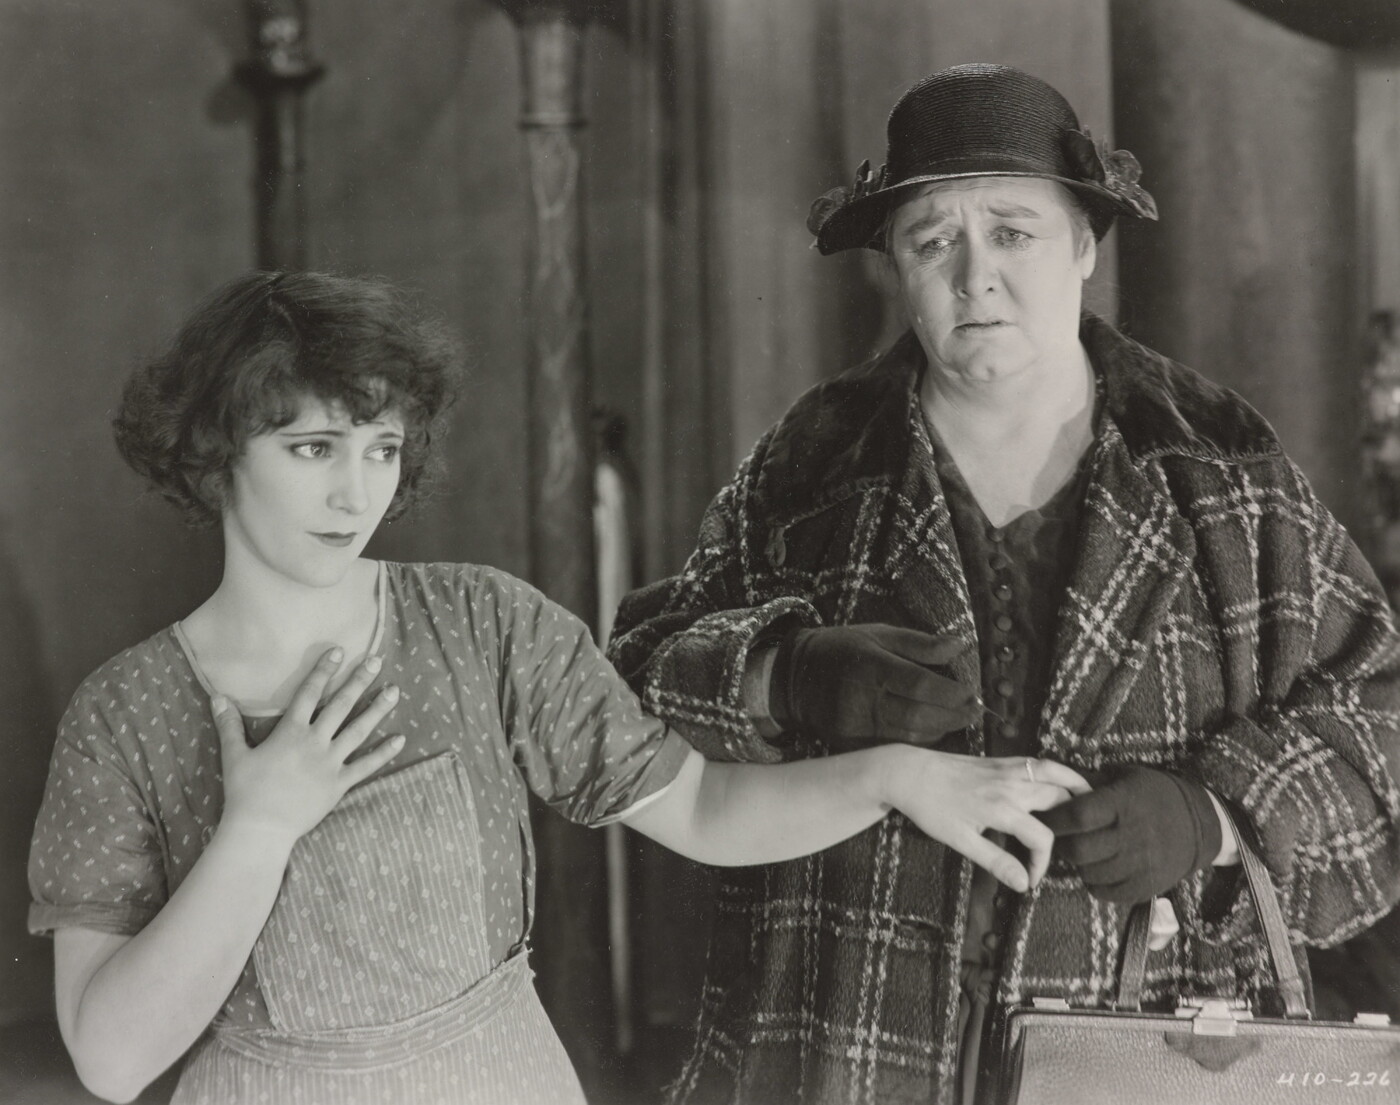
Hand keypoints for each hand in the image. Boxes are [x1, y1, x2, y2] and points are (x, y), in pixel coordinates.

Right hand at [213, 648, 404, 849]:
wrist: (261, 829)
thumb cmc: (245, 792)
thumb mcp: (234, 755)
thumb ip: (229, 724)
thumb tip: (218, 696)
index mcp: (291, 732)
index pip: (309, 693)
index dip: (323, 670)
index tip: (339, 650)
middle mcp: (315, 743)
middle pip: (341, 705)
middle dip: (359, 681)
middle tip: (376, 660)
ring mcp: (330, 763)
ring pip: (359, 730)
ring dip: (377, 709)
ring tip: (394, 691)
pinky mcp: (340, 785)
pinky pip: (367, 766)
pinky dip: (384, 753)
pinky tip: (401, 739)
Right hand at [769, 624, 978, 748]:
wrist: (796, 679)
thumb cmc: (843, 650)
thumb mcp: (878, 634)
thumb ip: (919, 643)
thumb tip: (959, 647)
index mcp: (870, 666)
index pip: (919, 685)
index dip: (951, 694)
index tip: (972, 694)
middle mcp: (861, 700)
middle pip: (918, 716)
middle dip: (953, 717)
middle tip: (974, 712)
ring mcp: (854, 727)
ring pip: (908, 738)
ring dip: (940, 732)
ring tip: (957, 721)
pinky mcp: (849, 746)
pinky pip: (892, 751)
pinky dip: (917, 745)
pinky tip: (931, 733)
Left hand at [884, 749, 1091, 891]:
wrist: (909, 773)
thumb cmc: (931, 809)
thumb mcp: (960, 840)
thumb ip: (995, 860)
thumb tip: (1023, 884)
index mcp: (1002, 808)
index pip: (1042, 837)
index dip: (1042, 862)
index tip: (1031, 878)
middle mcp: (1011, 785)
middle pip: (1060, 799)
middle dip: (1075, 820)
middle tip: (1082, 839)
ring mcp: (1008, 769)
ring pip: (1055, 772)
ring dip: (1077, 786)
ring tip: (1093, 801)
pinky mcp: (1001, 760)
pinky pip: (1038, 761)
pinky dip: (1058, 771)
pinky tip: (1062, 782)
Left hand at [1038, 765, 1222, 902]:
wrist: (1200, 822)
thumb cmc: (1153, 794)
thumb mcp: (1124, 776)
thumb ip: (1088, 781)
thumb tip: (1049, 781)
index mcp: (1123, 803)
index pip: (1077, 816)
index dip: (1054, 819)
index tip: (1044, 817)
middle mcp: (1131, 835)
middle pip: (1079, 850)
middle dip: (1062, 845)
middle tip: (1059, 839)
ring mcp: (1141, 864)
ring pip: (1089, 873)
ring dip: (1078, 865)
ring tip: (1082, 852)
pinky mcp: (1147, 886)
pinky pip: (1105, 893)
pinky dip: (1094, 883)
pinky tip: (1099, 868)